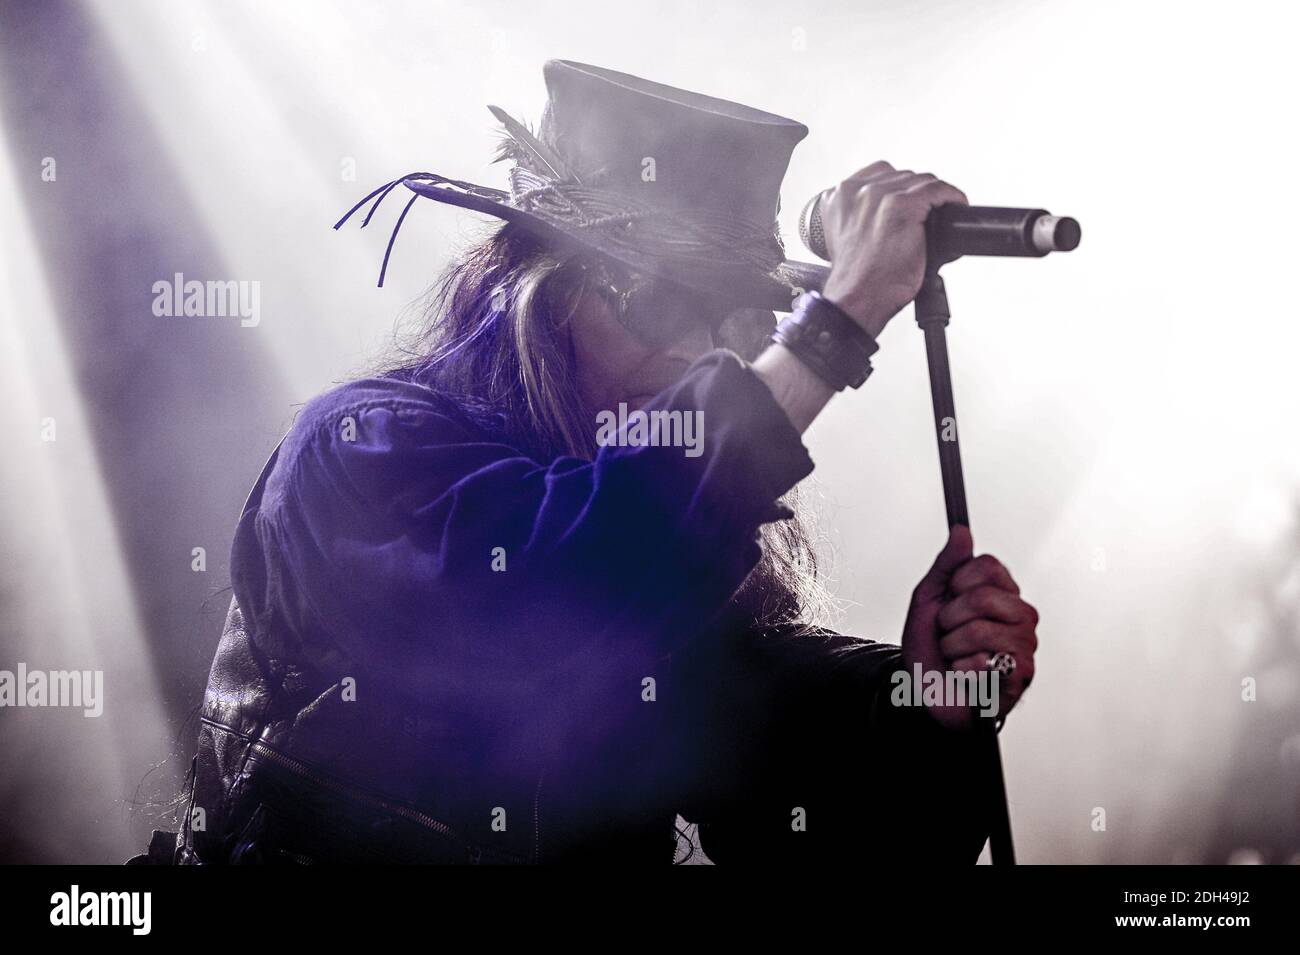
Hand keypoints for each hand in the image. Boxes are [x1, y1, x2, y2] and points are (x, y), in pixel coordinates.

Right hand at [818, 161, 967, 337]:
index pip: (879, 173)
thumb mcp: (847, 239)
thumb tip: (894, 215)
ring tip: (942, 215)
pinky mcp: (903, 205)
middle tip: (927, 216)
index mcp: (840, 197)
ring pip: (922, 182)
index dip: (898, 188)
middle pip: (903, 177)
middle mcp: (858, 191)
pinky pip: (938, 190)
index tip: (908, 202)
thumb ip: (863, 218)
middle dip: (917, 195)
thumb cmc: (856, 279)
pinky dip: (952, 198)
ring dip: (935, 199)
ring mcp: (881, 196)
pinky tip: (955, 208)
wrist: (858, 299)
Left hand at [901, 526, 1038, 731]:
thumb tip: (961, 531)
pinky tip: (966, 675)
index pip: (988, 565)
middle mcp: (1020, 615)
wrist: (924, 694)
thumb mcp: (928, 600)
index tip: (948, 599)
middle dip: (949, 619)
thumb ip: (946, 565)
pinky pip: (982, 660)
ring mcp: (1025, 644)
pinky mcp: (1022, 674)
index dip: (958, 582)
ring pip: (979, 630)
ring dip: (952, 647)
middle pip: (983, 597)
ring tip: (955, 657)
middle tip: (948, 633)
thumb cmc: (930, 649)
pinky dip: (960, 669)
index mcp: (1002, 593)